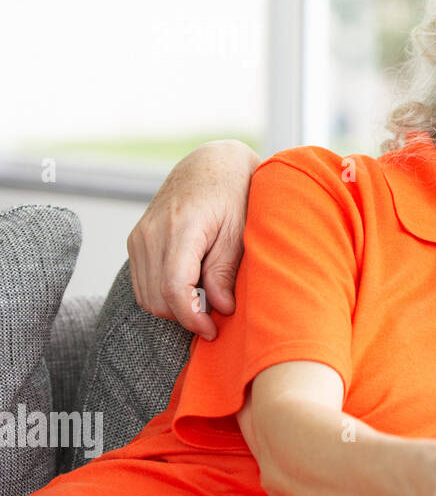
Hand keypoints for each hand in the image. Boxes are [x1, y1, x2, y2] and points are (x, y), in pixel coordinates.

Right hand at [127, 140, 259, 340]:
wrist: (211, 164)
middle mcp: (151, 233)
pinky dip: (163, 295)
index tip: (212, 331)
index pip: (174, 289)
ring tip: (206, 304)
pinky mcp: (136, 240)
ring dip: (173, 309)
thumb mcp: (239, 231)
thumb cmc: (233, 194)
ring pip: (145, 295)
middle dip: (184, 317)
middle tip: (215, 320)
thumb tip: (220, 308)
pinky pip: (143, 282)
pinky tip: (191, 290)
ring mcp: (139, 237)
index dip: (192, 318)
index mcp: (180, 229)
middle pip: (156, 298)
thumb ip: (225, 270)